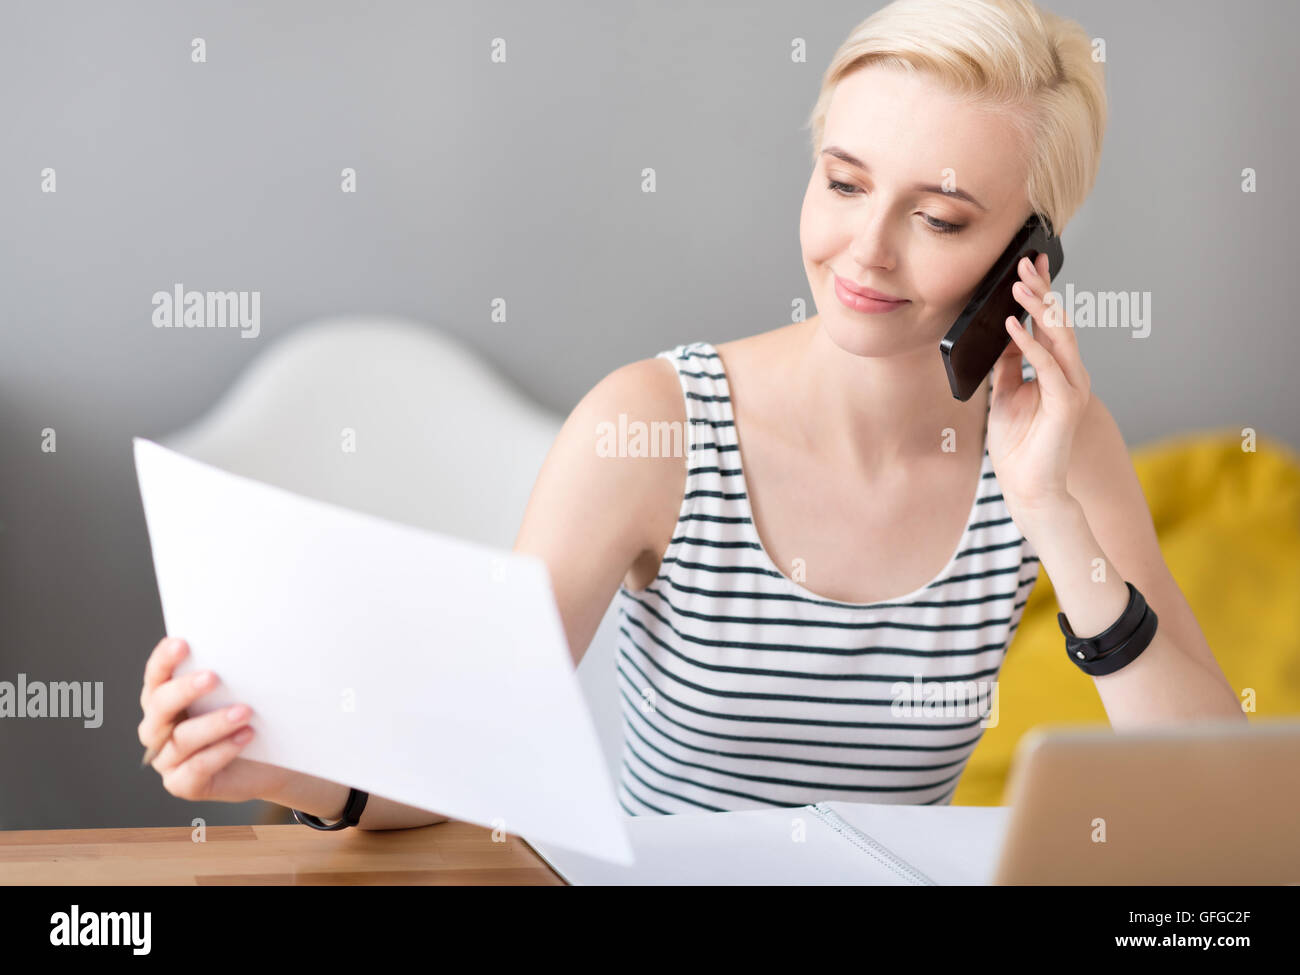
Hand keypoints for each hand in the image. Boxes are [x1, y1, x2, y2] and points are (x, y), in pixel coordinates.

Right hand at [138, 637, 292, 802]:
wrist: (271, 762)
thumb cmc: (251, 718)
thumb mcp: (239, 693)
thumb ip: (230, 675)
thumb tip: (243, 649)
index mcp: (164, 699)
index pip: (156, 676)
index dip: (164, 660)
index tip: (182, 643)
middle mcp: (157, 728)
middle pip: (160, 706)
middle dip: (185, 690)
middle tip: (213, 677)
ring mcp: (167, 759)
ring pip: (181, 738)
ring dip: (213, 723)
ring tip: (245, 711)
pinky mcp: (182, 784)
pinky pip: (196, 768)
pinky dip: (221, 751)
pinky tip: (245, 737)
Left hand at [986, 251, 1090, 513]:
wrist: (1027, 484)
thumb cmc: (1018, 444)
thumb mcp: (1004, 393)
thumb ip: (1008, 364)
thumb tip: (1002, 333)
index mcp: (1058, 369)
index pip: (1050, 323)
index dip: (1043, 292)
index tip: (1030, 263)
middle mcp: (1070, 374)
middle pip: (1057, 321)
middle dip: (1042, 290)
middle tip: (1025, 262)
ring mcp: (1072, 387)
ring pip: (1058, 337)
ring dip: (1038, 309)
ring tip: (1019, 286)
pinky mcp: (1066, 404)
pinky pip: (1047, 366)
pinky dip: (1028, 344)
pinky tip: (1011, 326)